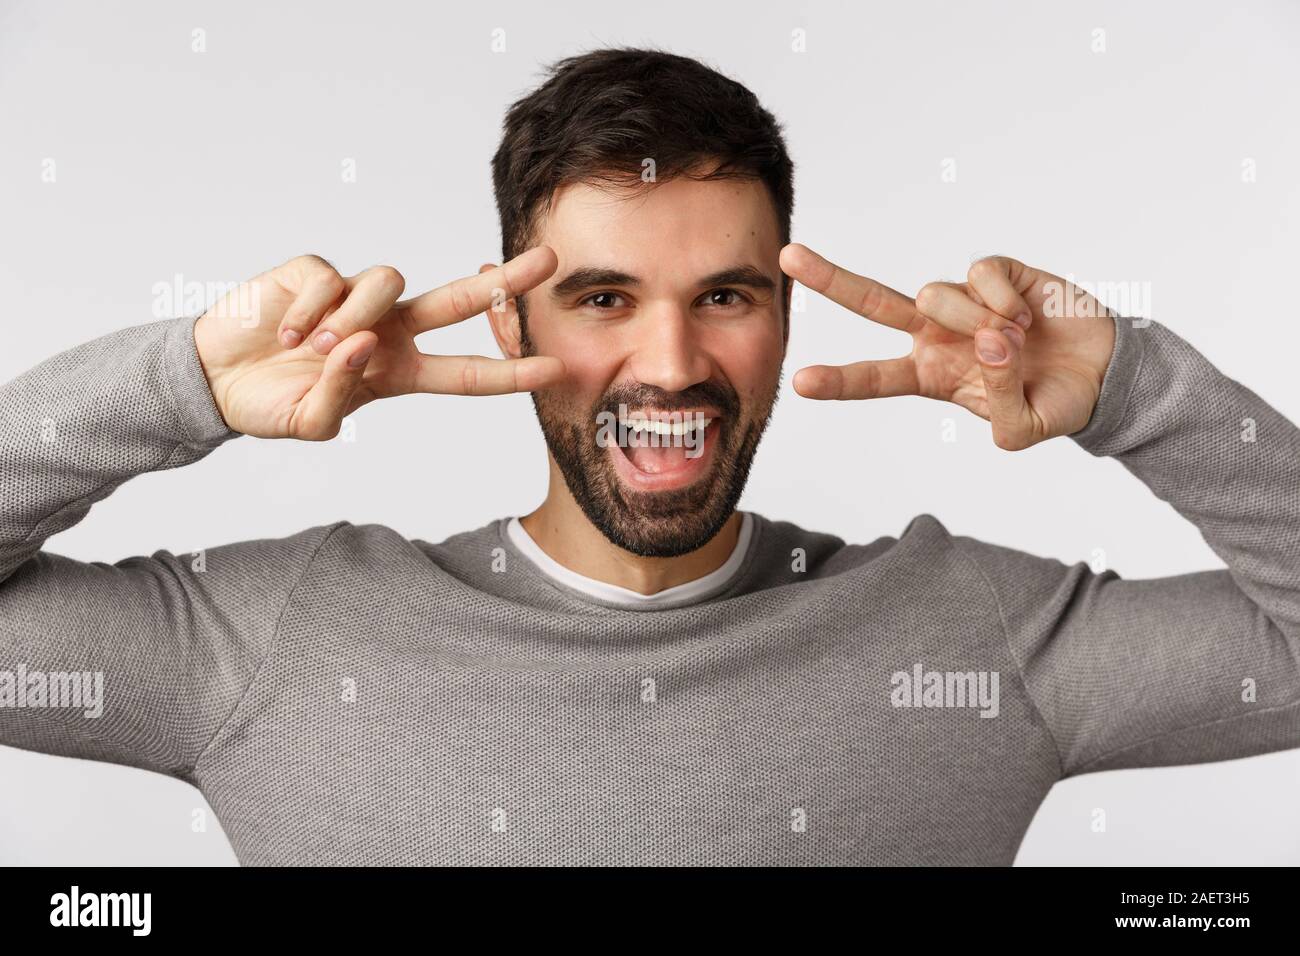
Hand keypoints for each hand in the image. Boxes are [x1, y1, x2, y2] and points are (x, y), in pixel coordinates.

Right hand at [193, 248, 564, 438]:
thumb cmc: (269, 403)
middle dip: (505, 281)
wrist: (213, 379)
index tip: (555, 369)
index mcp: (398, 372)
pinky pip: (332, 278)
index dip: (510, 373)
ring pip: (389, 282)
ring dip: (354, 317)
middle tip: (550, 261)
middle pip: (460, 300)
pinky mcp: (316, 272)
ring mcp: (354, 299)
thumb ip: (337, 397)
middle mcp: (387, 330)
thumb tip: (360, 344)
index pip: (465, 373)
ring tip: (314, 347)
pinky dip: (308, 309)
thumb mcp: (308, 423)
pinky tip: (283, 332)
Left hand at [778, 245, 1117, 449]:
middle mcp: (935, 335)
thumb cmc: (1053, 404)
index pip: (874, 378)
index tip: (800, 383)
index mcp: (929, 376)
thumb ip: (998, 402)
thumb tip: (988, 341)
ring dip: (975, 322)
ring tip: (1016, 340)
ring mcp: (962, 301)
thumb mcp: (1022, 431)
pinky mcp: (995, 273)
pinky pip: (979, 274)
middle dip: (831, 280)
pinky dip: (1003, 297)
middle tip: (787, 258)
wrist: (1103, 374)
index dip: (839, 381)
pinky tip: (1027, 313)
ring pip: (933, 295)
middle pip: (873, 303)